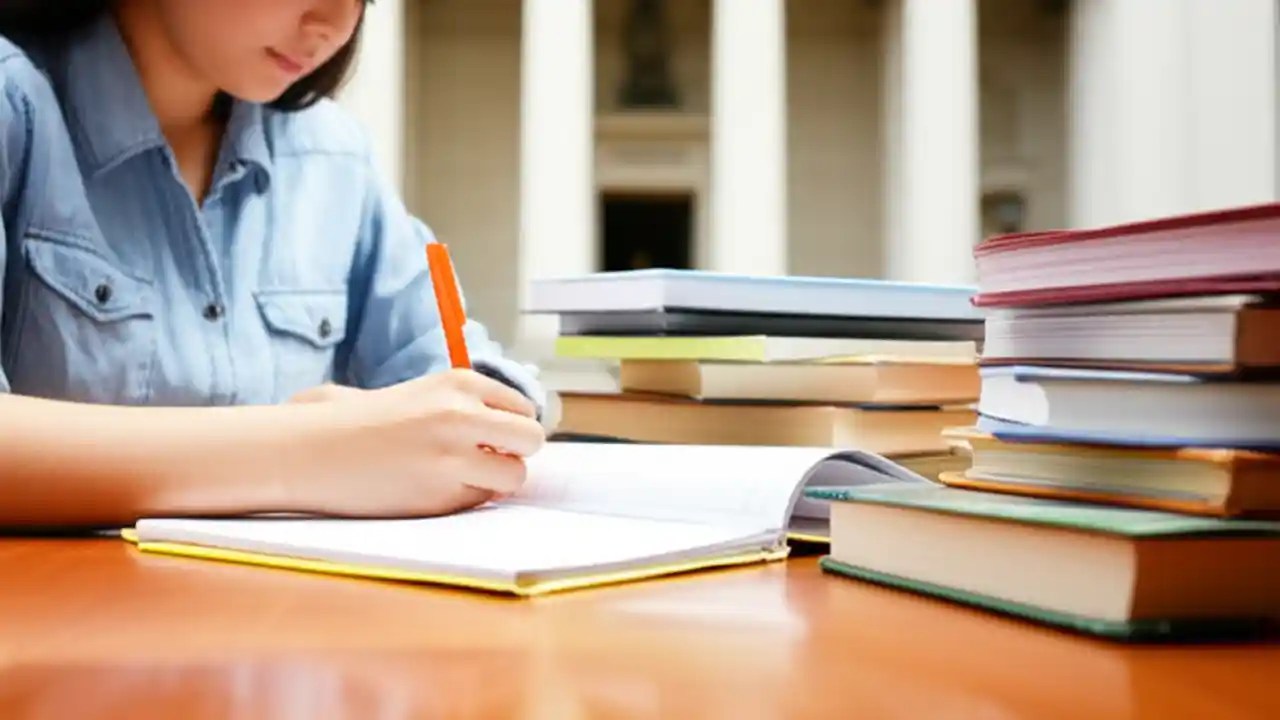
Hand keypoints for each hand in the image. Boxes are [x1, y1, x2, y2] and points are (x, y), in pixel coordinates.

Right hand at [297, 370, 544, 517]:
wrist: (308, 451)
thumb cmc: (360, 422)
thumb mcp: (420, 394)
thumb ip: (468, 404)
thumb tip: (519, 425)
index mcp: (460, 382)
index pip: (524, 408)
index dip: (510, 428)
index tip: (491, 438)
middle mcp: (463, 414)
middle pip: (532, 439)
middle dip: (516, 454)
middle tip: (487, 461)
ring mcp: (453, 456)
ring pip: (515, 477)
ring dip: (494, 482)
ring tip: (457, 478)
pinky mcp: (440, 496)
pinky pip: (478, 502)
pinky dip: (463, 500)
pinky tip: (429, 490)